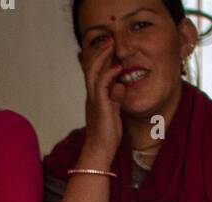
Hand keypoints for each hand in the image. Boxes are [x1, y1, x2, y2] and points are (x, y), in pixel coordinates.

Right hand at [79, 38, 125, 166]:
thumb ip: (116, 99)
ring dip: (102, 57)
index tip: (109, 49)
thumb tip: (121, 85)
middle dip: (99, 53)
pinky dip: (109, 73)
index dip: (101, 60)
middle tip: (108, 40)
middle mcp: (91, 96)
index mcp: (94, 98)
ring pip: (93, 71)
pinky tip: (118, 68)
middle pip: (90, 68)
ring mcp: (93, 100)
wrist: (99, 152)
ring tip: (110, 45)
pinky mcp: (99, 106)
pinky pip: (101, 84)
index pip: (94, 74)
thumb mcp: (114, 114)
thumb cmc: (107, 137)